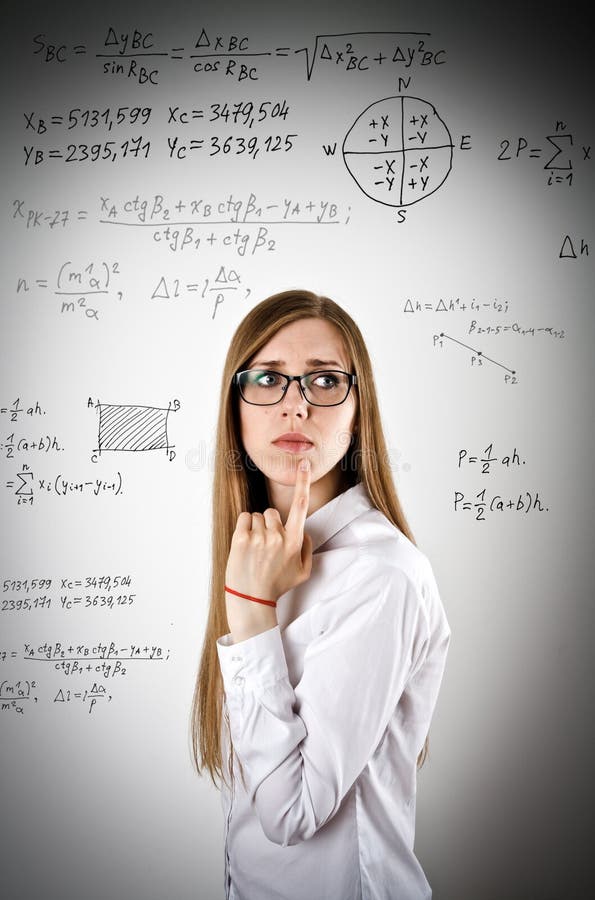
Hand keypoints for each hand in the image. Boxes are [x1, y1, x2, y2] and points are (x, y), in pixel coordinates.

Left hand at [225, 459, 313, 641]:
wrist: (251, 600)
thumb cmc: (277, 587)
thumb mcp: (302, 573)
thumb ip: (308, 549)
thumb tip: (304, 531)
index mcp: (295, 542)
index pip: (301, 506)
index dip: (304, 482)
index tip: (304, 464)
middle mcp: (278, 537)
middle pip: (272, 512)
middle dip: (268, 523)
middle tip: (265, 545)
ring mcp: (259, 538)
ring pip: (257, 517)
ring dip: (255, 528)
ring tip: (254, 550)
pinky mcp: (241, 539)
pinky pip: (244, 518)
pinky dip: (244, 527)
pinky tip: (245, 545)